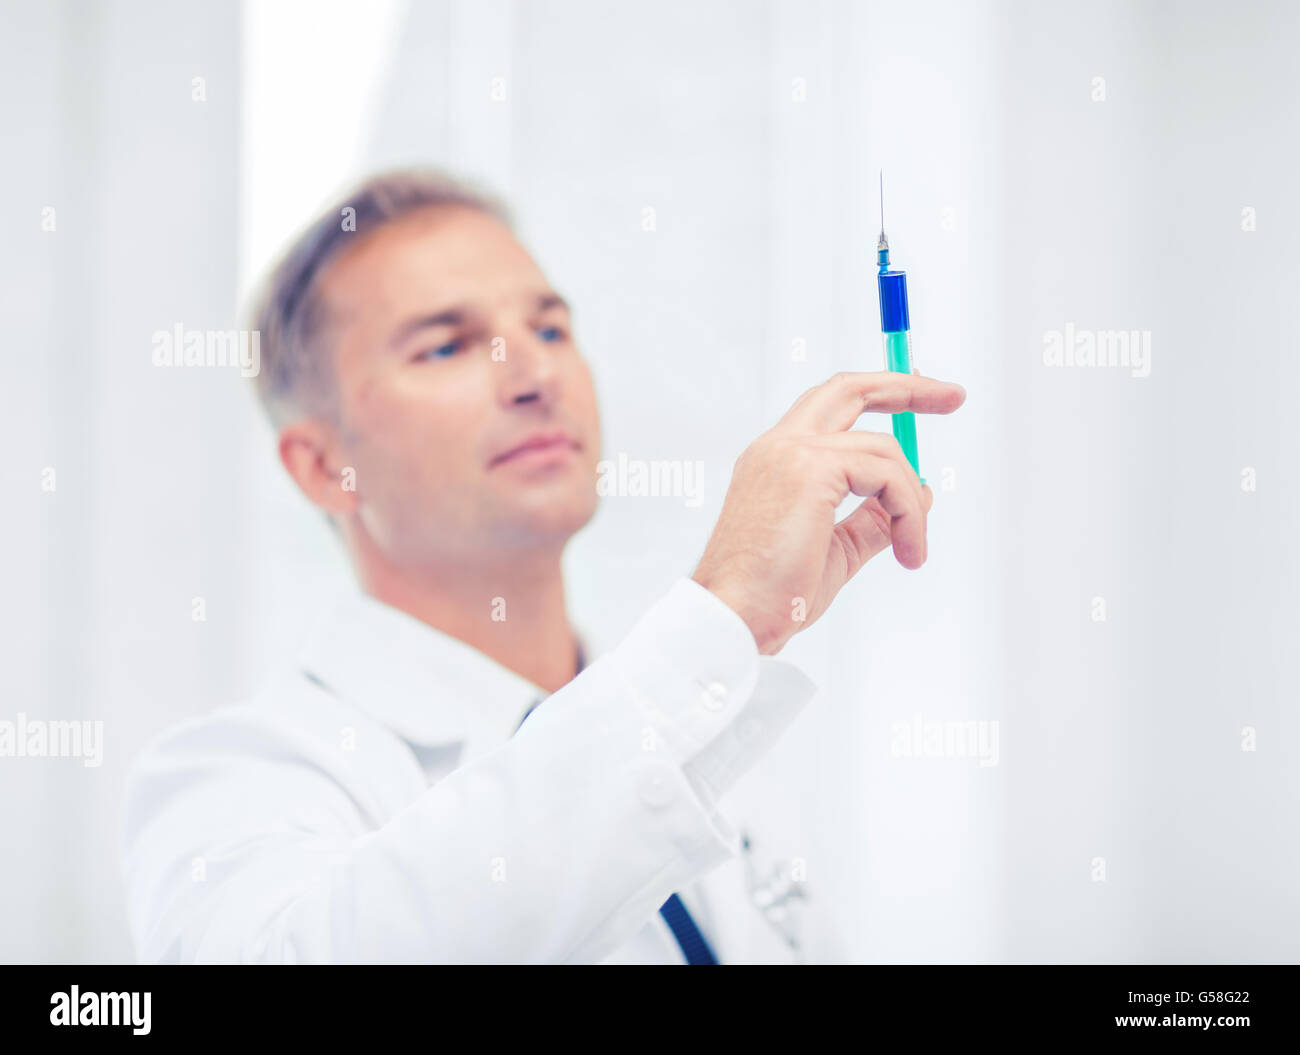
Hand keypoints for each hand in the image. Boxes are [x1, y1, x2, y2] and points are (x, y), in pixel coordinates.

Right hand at [691, 371, 965, 653]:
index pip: (830, 409)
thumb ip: (872, 520)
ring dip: (913, 501)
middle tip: (952, 396)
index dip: (875, 396)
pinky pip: (887, 476)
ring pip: (883, 449)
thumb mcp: (835, 550)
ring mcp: (791, 453)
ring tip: (913, 550)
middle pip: (850, 389)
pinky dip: (910, 512)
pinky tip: (909, 550)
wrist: (735, 618)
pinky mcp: (810, 470)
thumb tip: (920, 497)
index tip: (916, 395)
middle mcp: (778, 446)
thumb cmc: (772, 595)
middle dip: (907, 386)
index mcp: (775, 460)